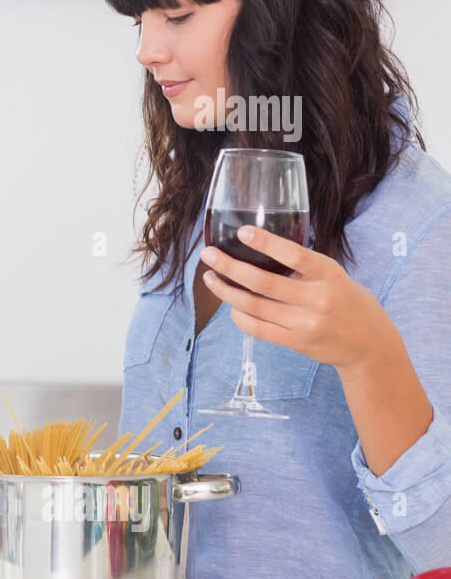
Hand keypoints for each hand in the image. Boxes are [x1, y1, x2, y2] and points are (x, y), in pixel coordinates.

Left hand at [199, 224, 400, 376]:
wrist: (370, 346)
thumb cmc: (349, 303)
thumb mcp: (335, 277)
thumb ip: (305, 267)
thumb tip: (262, 249)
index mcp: (330, 275)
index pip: (295, 255)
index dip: (266, 243)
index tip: (242, 232)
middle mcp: (318, 299)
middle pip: (263, 282)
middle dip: (229, 266)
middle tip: (208, 255)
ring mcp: (305, 324)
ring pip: (253, 306)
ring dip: (226, 291)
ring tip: (210, 278)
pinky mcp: (296, 343)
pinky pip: (257, 329)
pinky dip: (238, 316)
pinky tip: (230, 306)